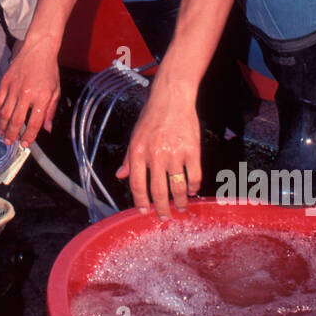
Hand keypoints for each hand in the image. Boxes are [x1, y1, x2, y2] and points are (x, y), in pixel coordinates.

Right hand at [0, 43, 59, 145]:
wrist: (39, 49)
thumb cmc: (49, 69)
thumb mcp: (56, 91)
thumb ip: (51, 111)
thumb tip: (48, 129)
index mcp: (42, 97)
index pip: (34, 123)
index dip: (29, 136)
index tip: (25, 143)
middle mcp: (27, 94)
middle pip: (16, 120)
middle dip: (11, 134)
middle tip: (9, 142)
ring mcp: (14, 87)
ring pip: (4, 112)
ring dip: (2, 125)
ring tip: (1, 132)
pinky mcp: (5, 81)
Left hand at [116, 80, 201, 217]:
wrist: (172, 98)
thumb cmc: (152, 117)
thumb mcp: (135, 136)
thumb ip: (129, 159)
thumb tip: (120, 176)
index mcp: (138, 153)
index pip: (137, 185)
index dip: (140, 202)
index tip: (144, 211)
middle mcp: (155, 156)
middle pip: (158, 191)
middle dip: (161, 209)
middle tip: (164, 217)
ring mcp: (175, 154)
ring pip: (177, 187)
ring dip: (179, 202)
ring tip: (181, 208)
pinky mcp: (192, 151)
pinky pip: (194, 176)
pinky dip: (194, 187)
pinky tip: (192, 191)